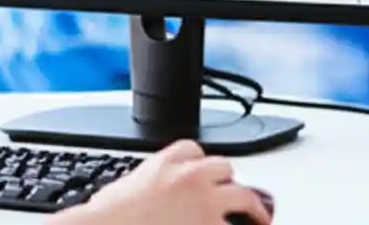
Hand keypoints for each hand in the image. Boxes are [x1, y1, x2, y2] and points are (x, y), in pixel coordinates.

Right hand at [52, 141, 271, 224]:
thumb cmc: (107, 218)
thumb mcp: (124, 188)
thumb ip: (146, 184)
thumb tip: (150, 194)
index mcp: (165, 164)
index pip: (193, 149)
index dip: (199, 163)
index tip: (201, 173)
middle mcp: (190, 178)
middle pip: (224, 167)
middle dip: (229, 182)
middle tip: (235, 196)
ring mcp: (206, 204)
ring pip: (244, 195)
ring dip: (253, 207)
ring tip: (261, 218)